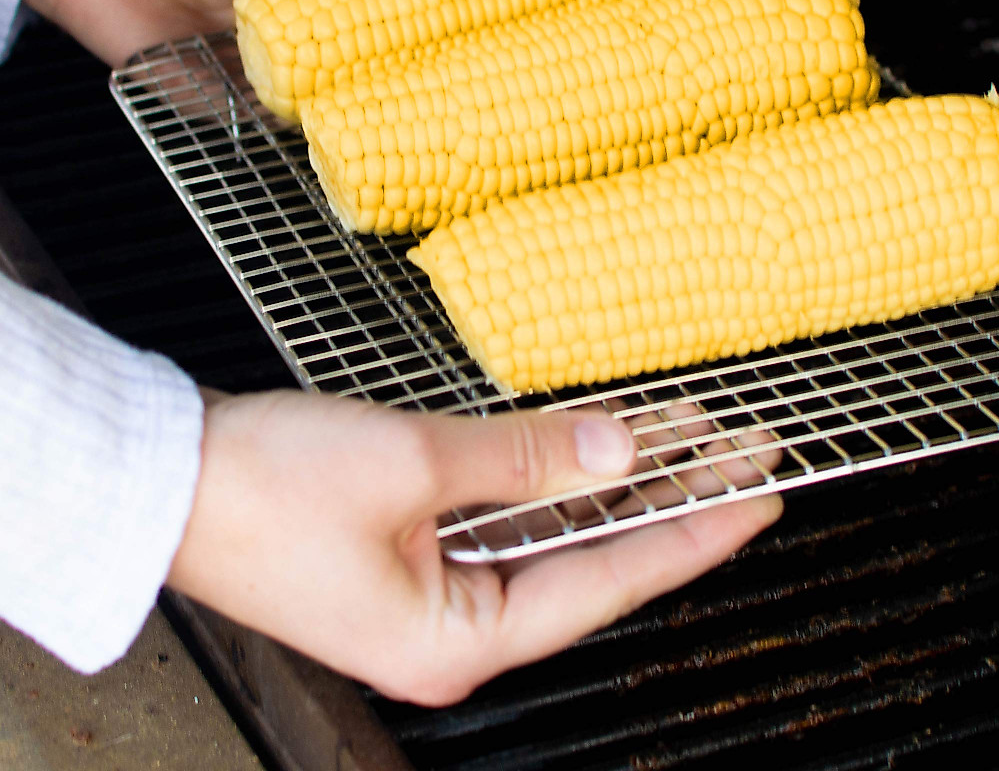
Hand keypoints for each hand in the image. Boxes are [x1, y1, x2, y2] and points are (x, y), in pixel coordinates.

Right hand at [167, 389, 782, 704]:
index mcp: (459, 639)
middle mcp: (457, 628)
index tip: (759, 495)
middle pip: (594, 556)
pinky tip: (604, 439)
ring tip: (689, 431)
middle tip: (744, 451)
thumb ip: (530, 457)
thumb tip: (623, 448)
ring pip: (557, 529)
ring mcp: (435, 587)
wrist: (168, 480)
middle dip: (671, 497)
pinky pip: (511, 512)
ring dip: (616, 477)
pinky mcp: (414, 546)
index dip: (695, 532)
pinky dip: (557, 473)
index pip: (612, 581)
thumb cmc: (269, 489)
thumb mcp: (415, 464)